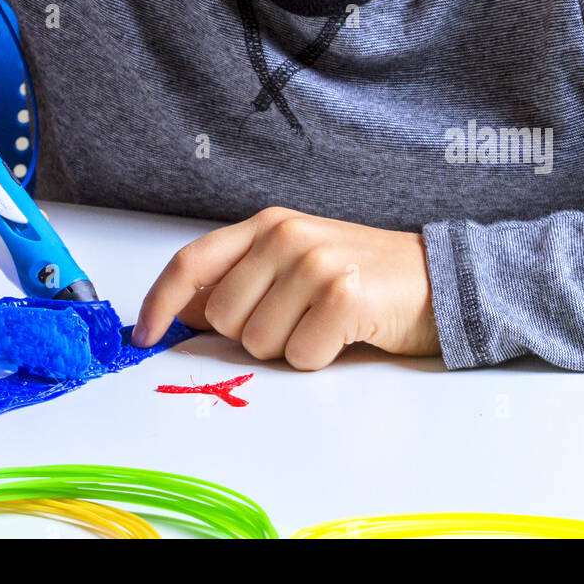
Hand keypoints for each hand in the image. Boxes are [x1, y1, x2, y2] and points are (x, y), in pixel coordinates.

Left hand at [131, 206, 441, 369]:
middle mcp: (286, 235)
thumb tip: (178, 314)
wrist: (438, 278)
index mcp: (268, 225)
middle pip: (222, 317)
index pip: (191, 262)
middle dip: (252, 335)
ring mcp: (315, 262)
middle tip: (296, 319)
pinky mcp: (344, 296)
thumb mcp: (294, 264)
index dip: (160, 303)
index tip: (144, 336)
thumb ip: (238, 281)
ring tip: (323, 324)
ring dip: (288, 348)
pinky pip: (300, 355)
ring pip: (257, 342)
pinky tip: (344, 334)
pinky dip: (319, 358)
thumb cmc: (362, 277)